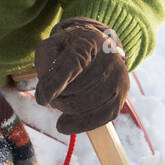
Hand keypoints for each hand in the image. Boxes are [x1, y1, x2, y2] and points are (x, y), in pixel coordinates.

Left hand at [34, 18, 129, 133]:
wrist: (99, 46)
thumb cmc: (69, 48)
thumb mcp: (52, 45)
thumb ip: (44, 63)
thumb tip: (45, 94)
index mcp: (89, 40)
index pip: (72, 65)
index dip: (55, 84)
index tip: (42, 100)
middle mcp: (109, 57)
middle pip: (74, 90)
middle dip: (56, 95)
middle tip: (53, 90)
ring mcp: (118, 76)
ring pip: (82, 106)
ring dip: (64, 107)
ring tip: (61, 98)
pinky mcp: (121, 94)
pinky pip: (99, 118)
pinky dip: (78, 124)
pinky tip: (64, 123)